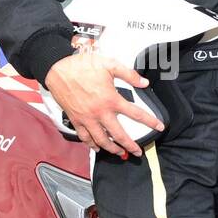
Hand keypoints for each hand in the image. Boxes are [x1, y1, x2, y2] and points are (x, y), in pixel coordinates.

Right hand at [45, 50, 164, 158]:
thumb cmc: (82, 65)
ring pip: (101, 141)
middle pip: (119, 135)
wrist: (58, 69)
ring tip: (119, 153)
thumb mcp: (109, 64)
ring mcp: (87, 119)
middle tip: (137, 152)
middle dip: (130, 146)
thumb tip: (144, 83)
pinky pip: (85, 137)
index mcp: (111, 99)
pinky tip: (97, 148)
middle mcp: (100, 113)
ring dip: (112, 149)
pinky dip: (91, 145)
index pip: (136, 114)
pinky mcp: (76, 120)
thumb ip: (129, 74)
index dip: (150, 121)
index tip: (159, 127)